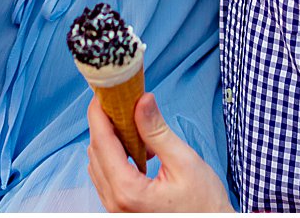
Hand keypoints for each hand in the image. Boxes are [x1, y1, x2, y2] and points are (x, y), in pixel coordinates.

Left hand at [87, 93, 233, 212]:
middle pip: (96, 152)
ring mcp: (116, 209)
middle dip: (106, 124)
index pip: (102, 143)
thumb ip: (158, 132)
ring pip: (98, 165)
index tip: (103, 92)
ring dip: (111, 141)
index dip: (99, 114)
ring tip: (135, 127)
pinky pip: (107, 177)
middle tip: (123, 102)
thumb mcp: (184, 162)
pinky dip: (116, 158)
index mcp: (128, 191)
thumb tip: (142, 101)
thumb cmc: (203, 204)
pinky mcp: (121, 209)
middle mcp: (115, 203)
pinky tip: (138, 150)